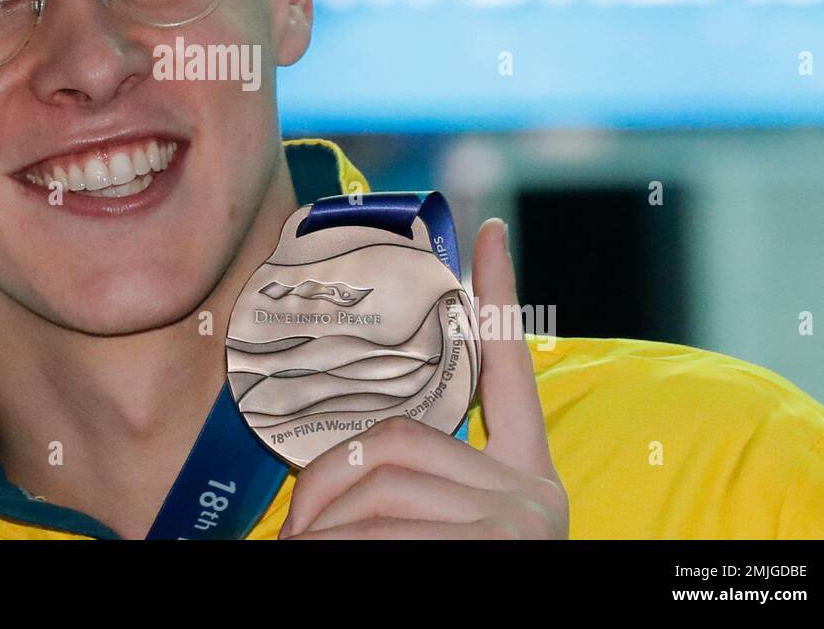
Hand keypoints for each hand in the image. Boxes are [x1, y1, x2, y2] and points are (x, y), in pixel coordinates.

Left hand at [277, 218, 568, 539]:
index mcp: (524, 483)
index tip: (490, 230)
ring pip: (382, 482)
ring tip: (294, 548)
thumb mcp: (437, 531)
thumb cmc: (441, 595)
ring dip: (320, 523)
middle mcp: (532, 495)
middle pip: (403, 436)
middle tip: (291, 528)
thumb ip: (410, 484)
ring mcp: (521, 518)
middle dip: (328, 481)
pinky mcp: (503, 540)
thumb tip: (336, 467)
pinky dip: (326, 543)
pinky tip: (303, 552)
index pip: (507, 374)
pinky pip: (378, 528)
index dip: (497, 300)